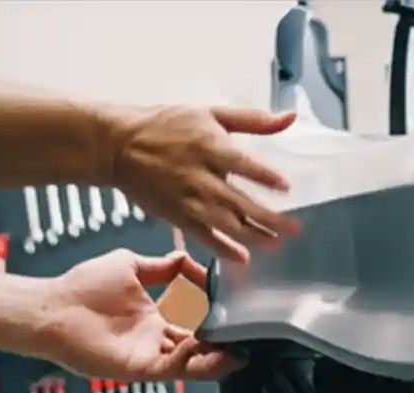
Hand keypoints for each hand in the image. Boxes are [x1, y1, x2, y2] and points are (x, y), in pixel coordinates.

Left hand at [34, 249, 245, 380]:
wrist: (52, 308)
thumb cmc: (82, 287)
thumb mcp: (130, 264)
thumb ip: (162, 265)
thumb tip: (188, 258)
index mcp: (155, 317)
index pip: (195, 323)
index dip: (215, 320)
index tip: (235, 310)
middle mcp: (155, 338)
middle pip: (199, 348)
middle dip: (224, 347)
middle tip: (248, 340)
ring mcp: (149, 355)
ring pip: (192, 364)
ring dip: (215, 359)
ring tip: (238, 352)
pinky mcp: (139, 368)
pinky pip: (172, 368)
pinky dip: (191, 361)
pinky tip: (205, 347)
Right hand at [110, 105, 302, 262]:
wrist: (120, 146)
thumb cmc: (167, 125)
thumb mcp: (210, 113)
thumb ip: (253, 120)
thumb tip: (290, 117)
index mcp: (210, 147)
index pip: (244, 165)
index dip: (265, 177)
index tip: (286, 188)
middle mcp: (201, 177)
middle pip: (240, 202)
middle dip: (269, 218)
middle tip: (294, 229)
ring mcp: (189, 200)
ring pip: (225, 224)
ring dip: (252, 237)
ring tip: (276, 244)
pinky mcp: (178, 216)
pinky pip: (204, 237)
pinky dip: (223, 249)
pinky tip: (243, 258)